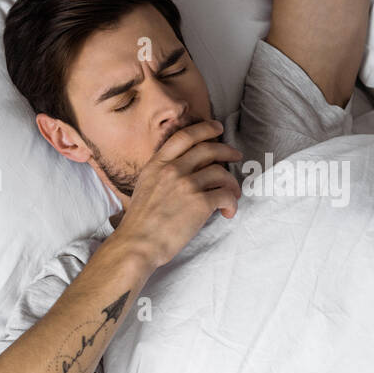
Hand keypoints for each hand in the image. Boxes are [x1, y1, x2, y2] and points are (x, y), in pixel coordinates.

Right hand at [114, 120, 243, 269]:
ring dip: (232, 184)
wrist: (138, 244)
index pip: (184, 137)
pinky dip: (232, 203)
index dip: (204, 129)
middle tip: (236, 155)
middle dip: (227, 150)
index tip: (217, 128)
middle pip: (208, 149)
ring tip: (233, 195)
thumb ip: (163, 172)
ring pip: (221, 173)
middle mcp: (173, 170)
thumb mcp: (145, 185)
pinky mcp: (200, 204)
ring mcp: (187, 185)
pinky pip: (226, 195)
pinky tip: (228, 212)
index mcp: (157, 164)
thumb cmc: (141, 222)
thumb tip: (187, 167)